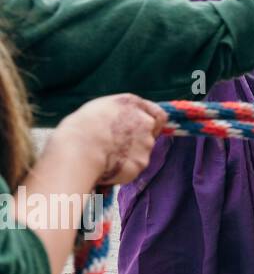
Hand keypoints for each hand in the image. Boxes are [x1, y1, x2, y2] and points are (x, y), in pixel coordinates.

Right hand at [50, 93, 164, 184]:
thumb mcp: (99, 108)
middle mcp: (145, 121)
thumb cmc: (79, 128)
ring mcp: (146, 143)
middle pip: (150, 133)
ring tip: (105, 158)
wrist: (78, 150)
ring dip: (129, 156)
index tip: (144, 132)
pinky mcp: (141, 163)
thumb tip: (121, 122)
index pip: (157, 113)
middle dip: (137, 141)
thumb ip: (118, 114)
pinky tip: (106, 168)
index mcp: (132, 103)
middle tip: (116, 148)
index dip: (152, 124)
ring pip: (142, 152)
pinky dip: (123, 170)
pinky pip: (133, 168)